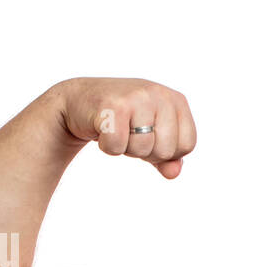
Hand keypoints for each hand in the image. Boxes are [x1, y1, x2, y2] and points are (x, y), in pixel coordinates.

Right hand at [53, 77, 196, 178]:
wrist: (79, 101)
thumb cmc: (123, 121)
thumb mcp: (152, 137)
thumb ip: (169, 158)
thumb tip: (174, 173)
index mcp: (176, 100)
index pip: (188, 144)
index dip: (166, 151)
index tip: (149, 137)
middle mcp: (160, 94)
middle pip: (166, 150)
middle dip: (145, 151)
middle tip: (129, 132)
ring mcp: (137, 97)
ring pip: (142, 149)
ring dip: (125, 148)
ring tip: (117, 129)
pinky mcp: (113, 105)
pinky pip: (117, 146)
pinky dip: (107, 146)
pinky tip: (102, 128)